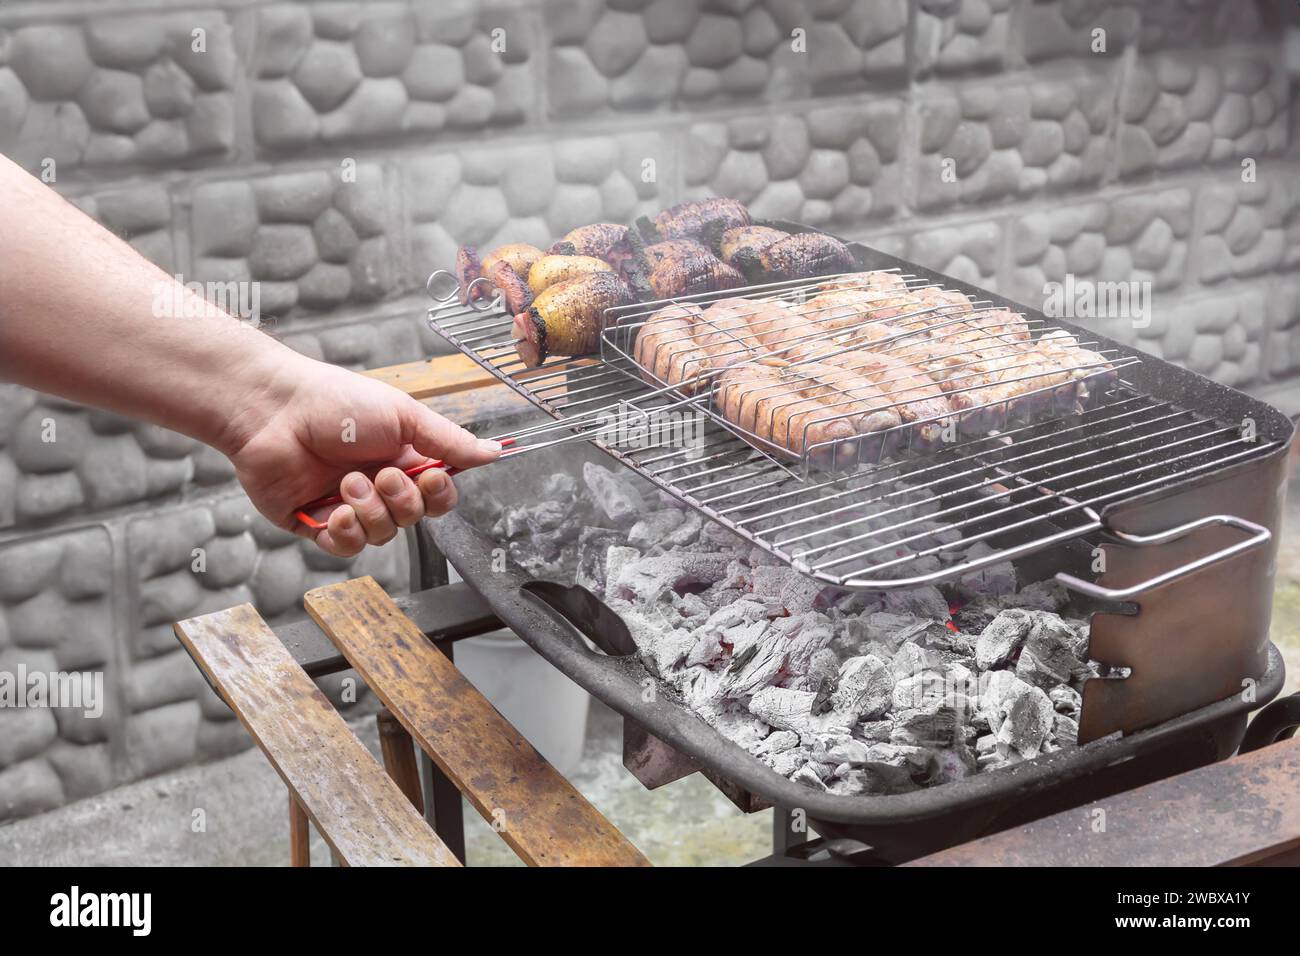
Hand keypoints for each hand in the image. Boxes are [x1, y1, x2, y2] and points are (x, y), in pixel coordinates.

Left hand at [224, 355, 499, 555]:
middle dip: (402, 502)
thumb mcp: (404, 415)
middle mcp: (378, 486)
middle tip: (381, 475)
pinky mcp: (316, 524)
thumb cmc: (336, 401)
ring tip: (348, 482)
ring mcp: (347, 506)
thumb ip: (450, 440)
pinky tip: (337, 510)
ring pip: (382, 536)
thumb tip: (495, 452)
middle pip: (413, 519)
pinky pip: (346, 548)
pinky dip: (347, 533)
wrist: (275, 411)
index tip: (429, 476)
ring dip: (371, 512)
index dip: (438, 494)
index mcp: (403, 458)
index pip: (438, 495)